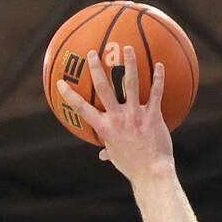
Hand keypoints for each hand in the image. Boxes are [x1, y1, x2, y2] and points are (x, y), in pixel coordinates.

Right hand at [56, 46, 172, 182]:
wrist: (151, 174)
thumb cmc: (133, 167)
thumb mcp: (116, 158)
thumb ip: (109, 150)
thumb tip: (102, 154)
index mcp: (105, 128)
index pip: (82, 109)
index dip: (70, 95)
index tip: (61, 82)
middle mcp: (118, 118)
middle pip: (104, 88)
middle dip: (96, 69)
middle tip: (92, 54)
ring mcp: (135, 116)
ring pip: (131, 83)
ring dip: (129, 63)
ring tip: (127, 47)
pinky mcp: (153, 116)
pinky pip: (156, 93)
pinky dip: (159, 78)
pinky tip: (160, 65)